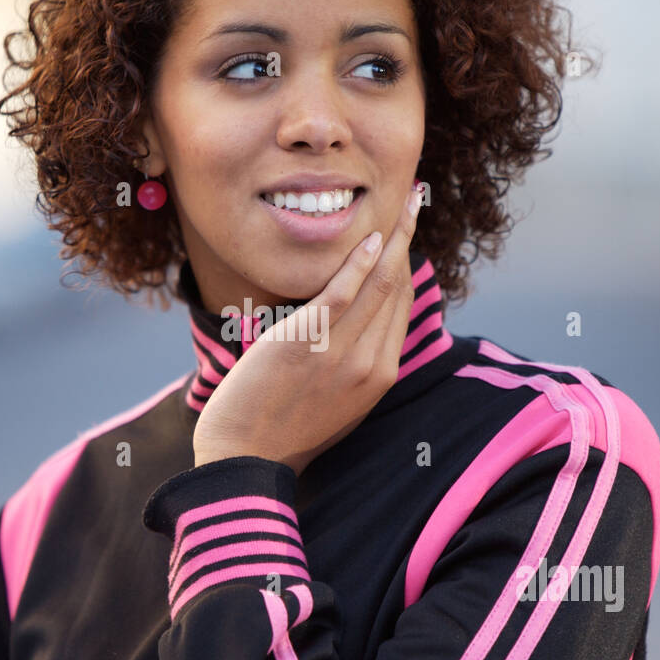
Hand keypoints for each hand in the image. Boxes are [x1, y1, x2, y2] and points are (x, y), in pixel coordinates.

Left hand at [193, 183, 422, 475]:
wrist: (244, 458)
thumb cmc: (281, 429)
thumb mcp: (336, 402)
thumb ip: (354, 365)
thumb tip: (359, 331)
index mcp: (380, 377)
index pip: (403, 307)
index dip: (407, 263)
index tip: (409, 231)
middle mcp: (370, 364)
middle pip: (398, 289)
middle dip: (409, 240)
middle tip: (415, 200)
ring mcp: (342, 353)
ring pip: (381, 284)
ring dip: (396, 238)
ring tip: (406, 202)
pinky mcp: (308, 342)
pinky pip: (344, 294)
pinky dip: (361, 263)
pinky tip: (373, 237)